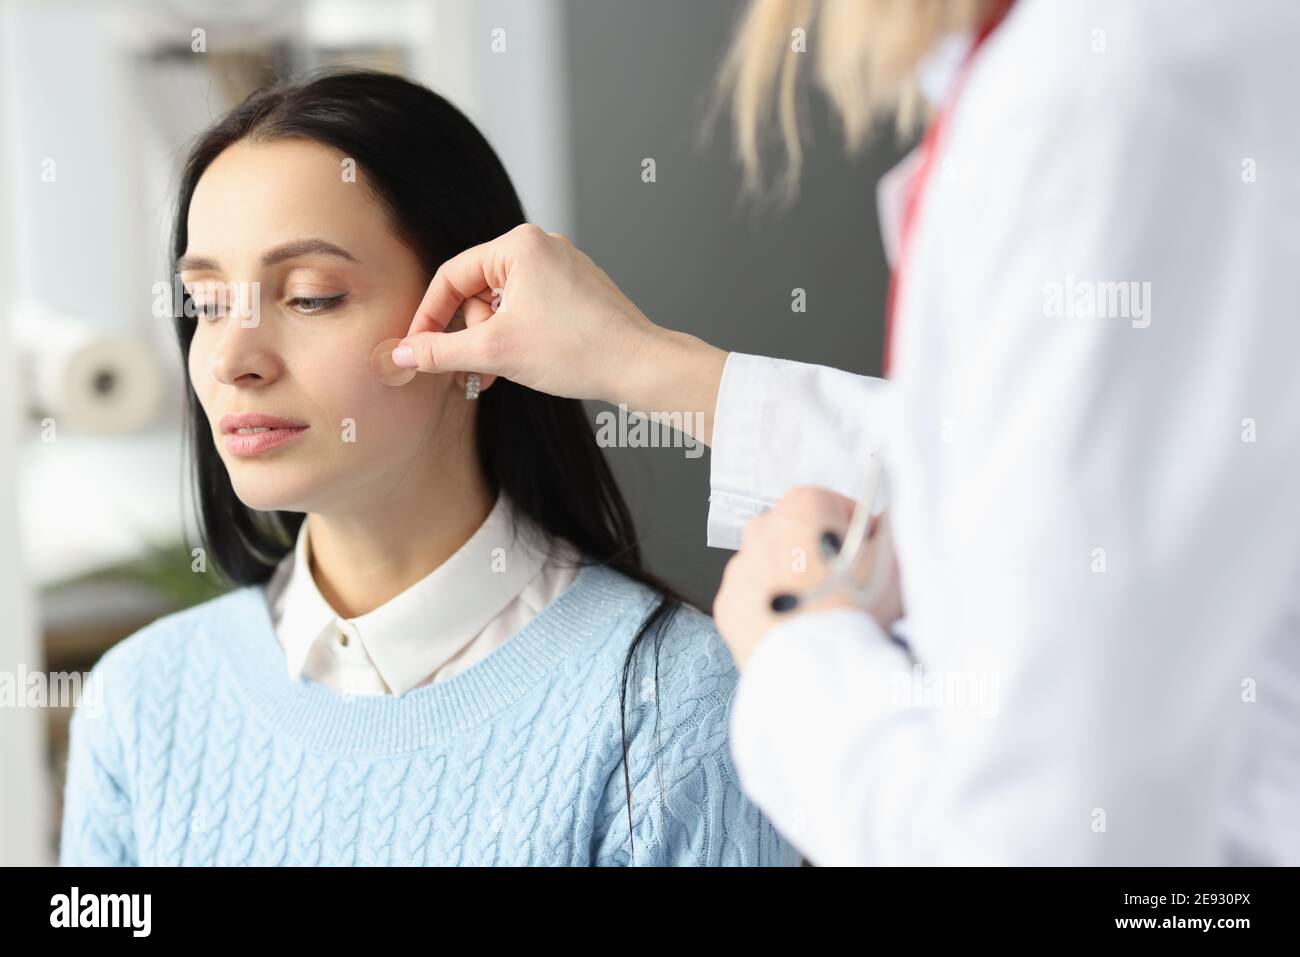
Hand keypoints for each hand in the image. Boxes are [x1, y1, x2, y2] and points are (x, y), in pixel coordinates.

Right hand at [393, 224, 726, 439]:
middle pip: (477, 290)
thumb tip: (401, 355)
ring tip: (505, 371)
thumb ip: (440, 351)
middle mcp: (543, 246)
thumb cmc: (577, 351)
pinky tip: (527, 363)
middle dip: (472, 334)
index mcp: (520, 245)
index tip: (418, 351)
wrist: (641, 367)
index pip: (452, 276)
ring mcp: (563, 267)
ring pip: (503, 304)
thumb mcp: (496, 352)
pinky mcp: (577, 290)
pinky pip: (530, 308)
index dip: (429, 317)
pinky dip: (519, 336)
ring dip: (495, 340)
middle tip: (479, 370)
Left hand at [713, 487, 902, 669]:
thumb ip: (891, 529)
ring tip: (820, 615)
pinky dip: (771, 610)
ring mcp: (740, 568)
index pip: (836, 506)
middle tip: (844, 591)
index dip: (857, 534)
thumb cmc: (856, 608)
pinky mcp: (728, 605)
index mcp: (803, 506)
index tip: (866, 558)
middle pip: (799, 536)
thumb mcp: (893, 560)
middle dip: (820, 556)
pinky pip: (754, 601)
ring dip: (794, 583)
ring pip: (774, 568)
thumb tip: (887, 521)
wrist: (817, 665)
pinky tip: (795, 629)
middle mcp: (763, 528)